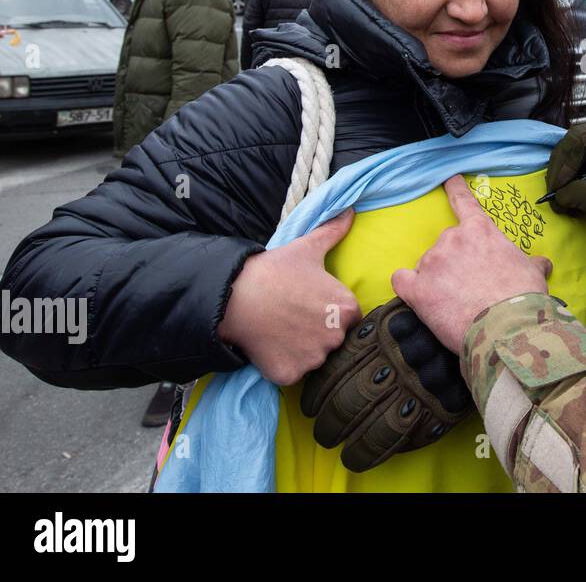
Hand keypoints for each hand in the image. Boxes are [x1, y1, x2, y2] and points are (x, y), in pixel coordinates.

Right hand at [219, 209, 361, 385]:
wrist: (234, 295)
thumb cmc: (275, 271)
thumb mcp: (308, 248)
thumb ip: (334, 232)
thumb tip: (351, 211)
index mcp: (347, 309)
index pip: (349, 319)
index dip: (330, 313)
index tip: (310, 305)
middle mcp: (336, 337)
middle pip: (334, 341)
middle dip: (318, 332)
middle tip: (293, 317)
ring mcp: (313, 359)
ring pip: (314, 359)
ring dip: (301, 349)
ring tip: (281, 329)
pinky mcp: (290, 375)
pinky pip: (292, 374)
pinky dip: (283, 364)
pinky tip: (272, 345)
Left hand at [300, 297, 472, 471]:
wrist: (482, 320)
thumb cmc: (429, 318)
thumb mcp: (397, 312)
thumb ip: (369, 331)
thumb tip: (335, 353)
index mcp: (380, 338)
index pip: (335, 375)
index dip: (318, 397)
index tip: (310, 408)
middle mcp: (395, 366)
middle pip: (349, 405)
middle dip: (330, 426)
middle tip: (325, 435)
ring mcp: (420, 390)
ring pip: (375, 430)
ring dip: (356, 449)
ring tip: (347, 454)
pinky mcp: (442, 409)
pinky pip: (410, 438)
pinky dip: (390, 449)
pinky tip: (378, 453)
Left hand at [392, 177, 550, 351]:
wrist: (507, 327)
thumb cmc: (523, 297)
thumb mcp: (534, 273)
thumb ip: (532, 264)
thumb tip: (543, 263)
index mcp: (481, 231)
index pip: (463, 201)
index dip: (455, 189)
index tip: (449, 179)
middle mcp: (452, 239)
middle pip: (446, 245)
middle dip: (455, 263)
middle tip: (470, 287)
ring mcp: (432, 262)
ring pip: (427, 265)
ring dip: (437, 280)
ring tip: (455, 304)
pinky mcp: (417, 289)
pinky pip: (402, 280)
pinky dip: (409, 287)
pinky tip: (421, 299)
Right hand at [544, 122, 585, 243]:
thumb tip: (559, 195)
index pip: (582, 137)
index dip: (567, 160)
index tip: (560, 185)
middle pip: (568, 145)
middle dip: (559, 171)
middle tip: (554, 194)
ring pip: (563, 158)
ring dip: (558, 179)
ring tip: (561, 201)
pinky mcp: (585, 164)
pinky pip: (565, 169)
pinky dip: (562, 185)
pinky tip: (566, 200)